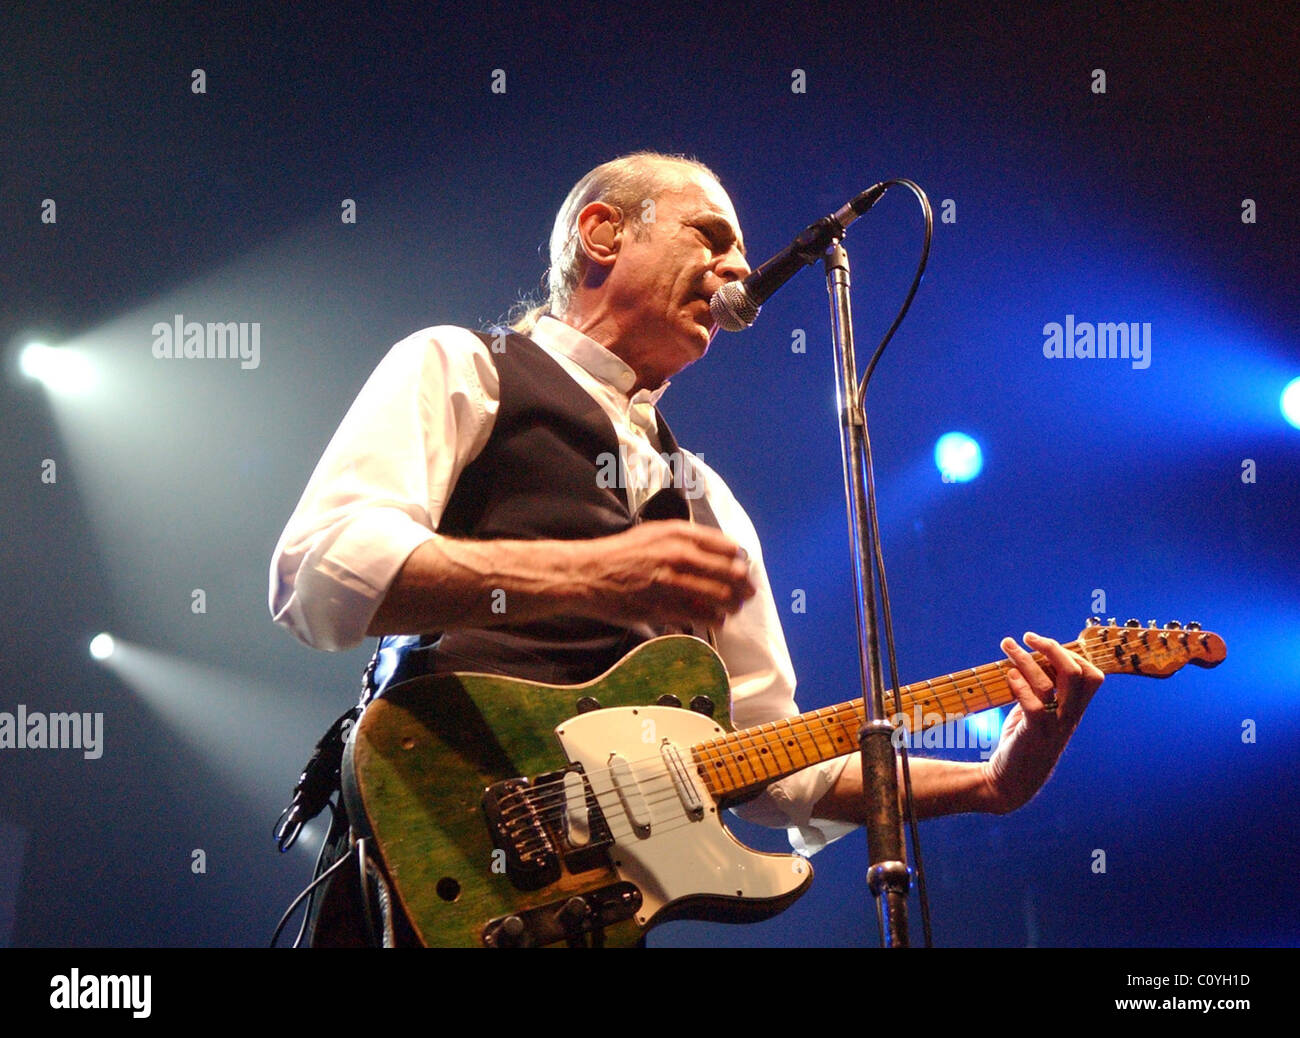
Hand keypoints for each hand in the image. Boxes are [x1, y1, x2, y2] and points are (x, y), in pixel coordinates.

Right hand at [571, 520, 755, 629]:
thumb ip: (687, 541)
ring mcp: (671, 583)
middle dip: (744, 587)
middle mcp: (679, 555)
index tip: (742, 571)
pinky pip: (700, 616)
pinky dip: (713, 620)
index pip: (729, 548)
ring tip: (732, 609)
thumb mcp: (655, 534)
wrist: (588, 574)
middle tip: (747, 594)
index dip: (741, 562)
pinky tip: (715, 621)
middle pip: (731, 574)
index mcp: (679, 534)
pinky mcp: (663, 607)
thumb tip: (723, 554)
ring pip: (721, 598)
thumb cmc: (622, 554)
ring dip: (732, 606)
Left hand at [981, 632, 1103, 812]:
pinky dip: (1021, 685)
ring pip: (1052, 683)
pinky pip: (1034, 704)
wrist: (1010, 781)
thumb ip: (1044, 689)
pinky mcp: (1034, 734)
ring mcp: (1054, 727)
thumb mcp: (1040, 712)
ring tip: (1007, 645)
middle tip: (1029, 636)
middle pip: (1079, 674)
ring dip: (1026, 658)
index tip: (1045, 644)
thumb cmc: (1023, 742)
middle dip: (1054, 648)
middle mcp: (1069, 717)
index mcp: (1074, 711)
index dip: (1073, 653)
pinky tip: (1008, 676)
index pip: (1092, 676)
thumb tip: (1036, 656)